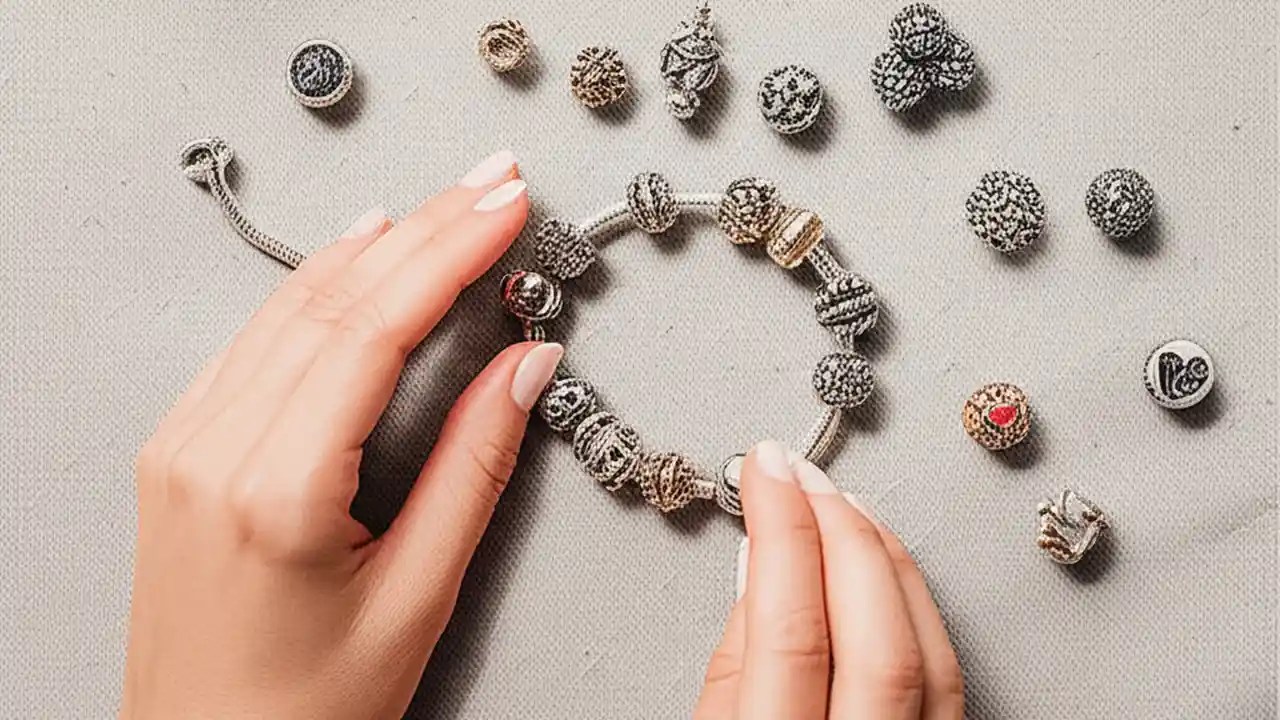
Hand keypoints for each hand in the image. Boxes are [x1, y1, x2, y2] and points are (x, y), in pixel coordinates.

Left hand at [121, 152, 563, 718]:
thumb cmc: (304, 710)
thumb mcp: (416, 596)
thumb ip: (474, 469)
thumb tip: (524, 367)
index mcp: (272, 490)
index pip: (374, 333)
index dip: (449, 255)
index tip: (504, 208)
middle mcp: (211, 452)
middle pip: (332, 303)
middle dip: (424, 230)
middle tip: (492, 183)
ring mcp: (183, 446)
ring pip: (287, 310)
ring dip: (374, 249)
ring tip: (442, 205)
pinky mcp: (180, 451)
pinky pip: (254, 342)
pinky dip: (315, 290)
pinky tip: (354, 259)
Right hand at [694, 441, 964, 719]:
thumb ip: (733, 661)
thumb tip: (761, 563)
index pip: (791, 627)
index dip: (779, 531)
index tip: (765, 471)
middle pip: (874, 629)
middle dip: (837, 531)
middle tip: (800, 474)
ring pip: (927, 648)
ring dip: (882, 558)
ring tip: (839, 504)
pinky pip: (946, 673)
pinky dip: (914, 605)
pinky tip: (883, 566)